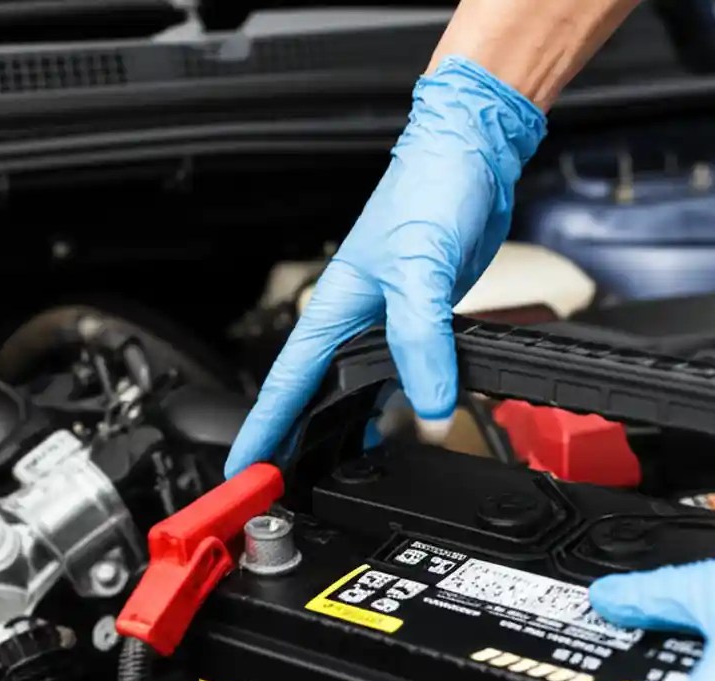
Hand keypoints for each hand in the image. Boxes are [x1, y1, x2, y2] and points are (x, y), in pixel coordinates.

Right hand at [225, 56, 545, 477]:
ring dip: (344, 429)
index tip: (242, 475)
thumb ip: (422, 340)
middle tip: (285, 491)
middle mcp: (354, 319)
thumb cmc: (430, 189)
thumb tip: (429, 403)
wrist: (471, 155)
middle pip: (315, 396)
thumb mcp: (420, 270)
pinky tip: (404, 422)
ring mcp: (387, 319)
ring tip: (334, 474)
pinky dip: (396, 403)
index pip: (286, 387)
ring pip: (357, 389)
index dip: (262, 433)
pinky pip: (400, 373)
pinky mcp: (422, 317)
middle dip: (296, 444)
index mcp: (335, 310)